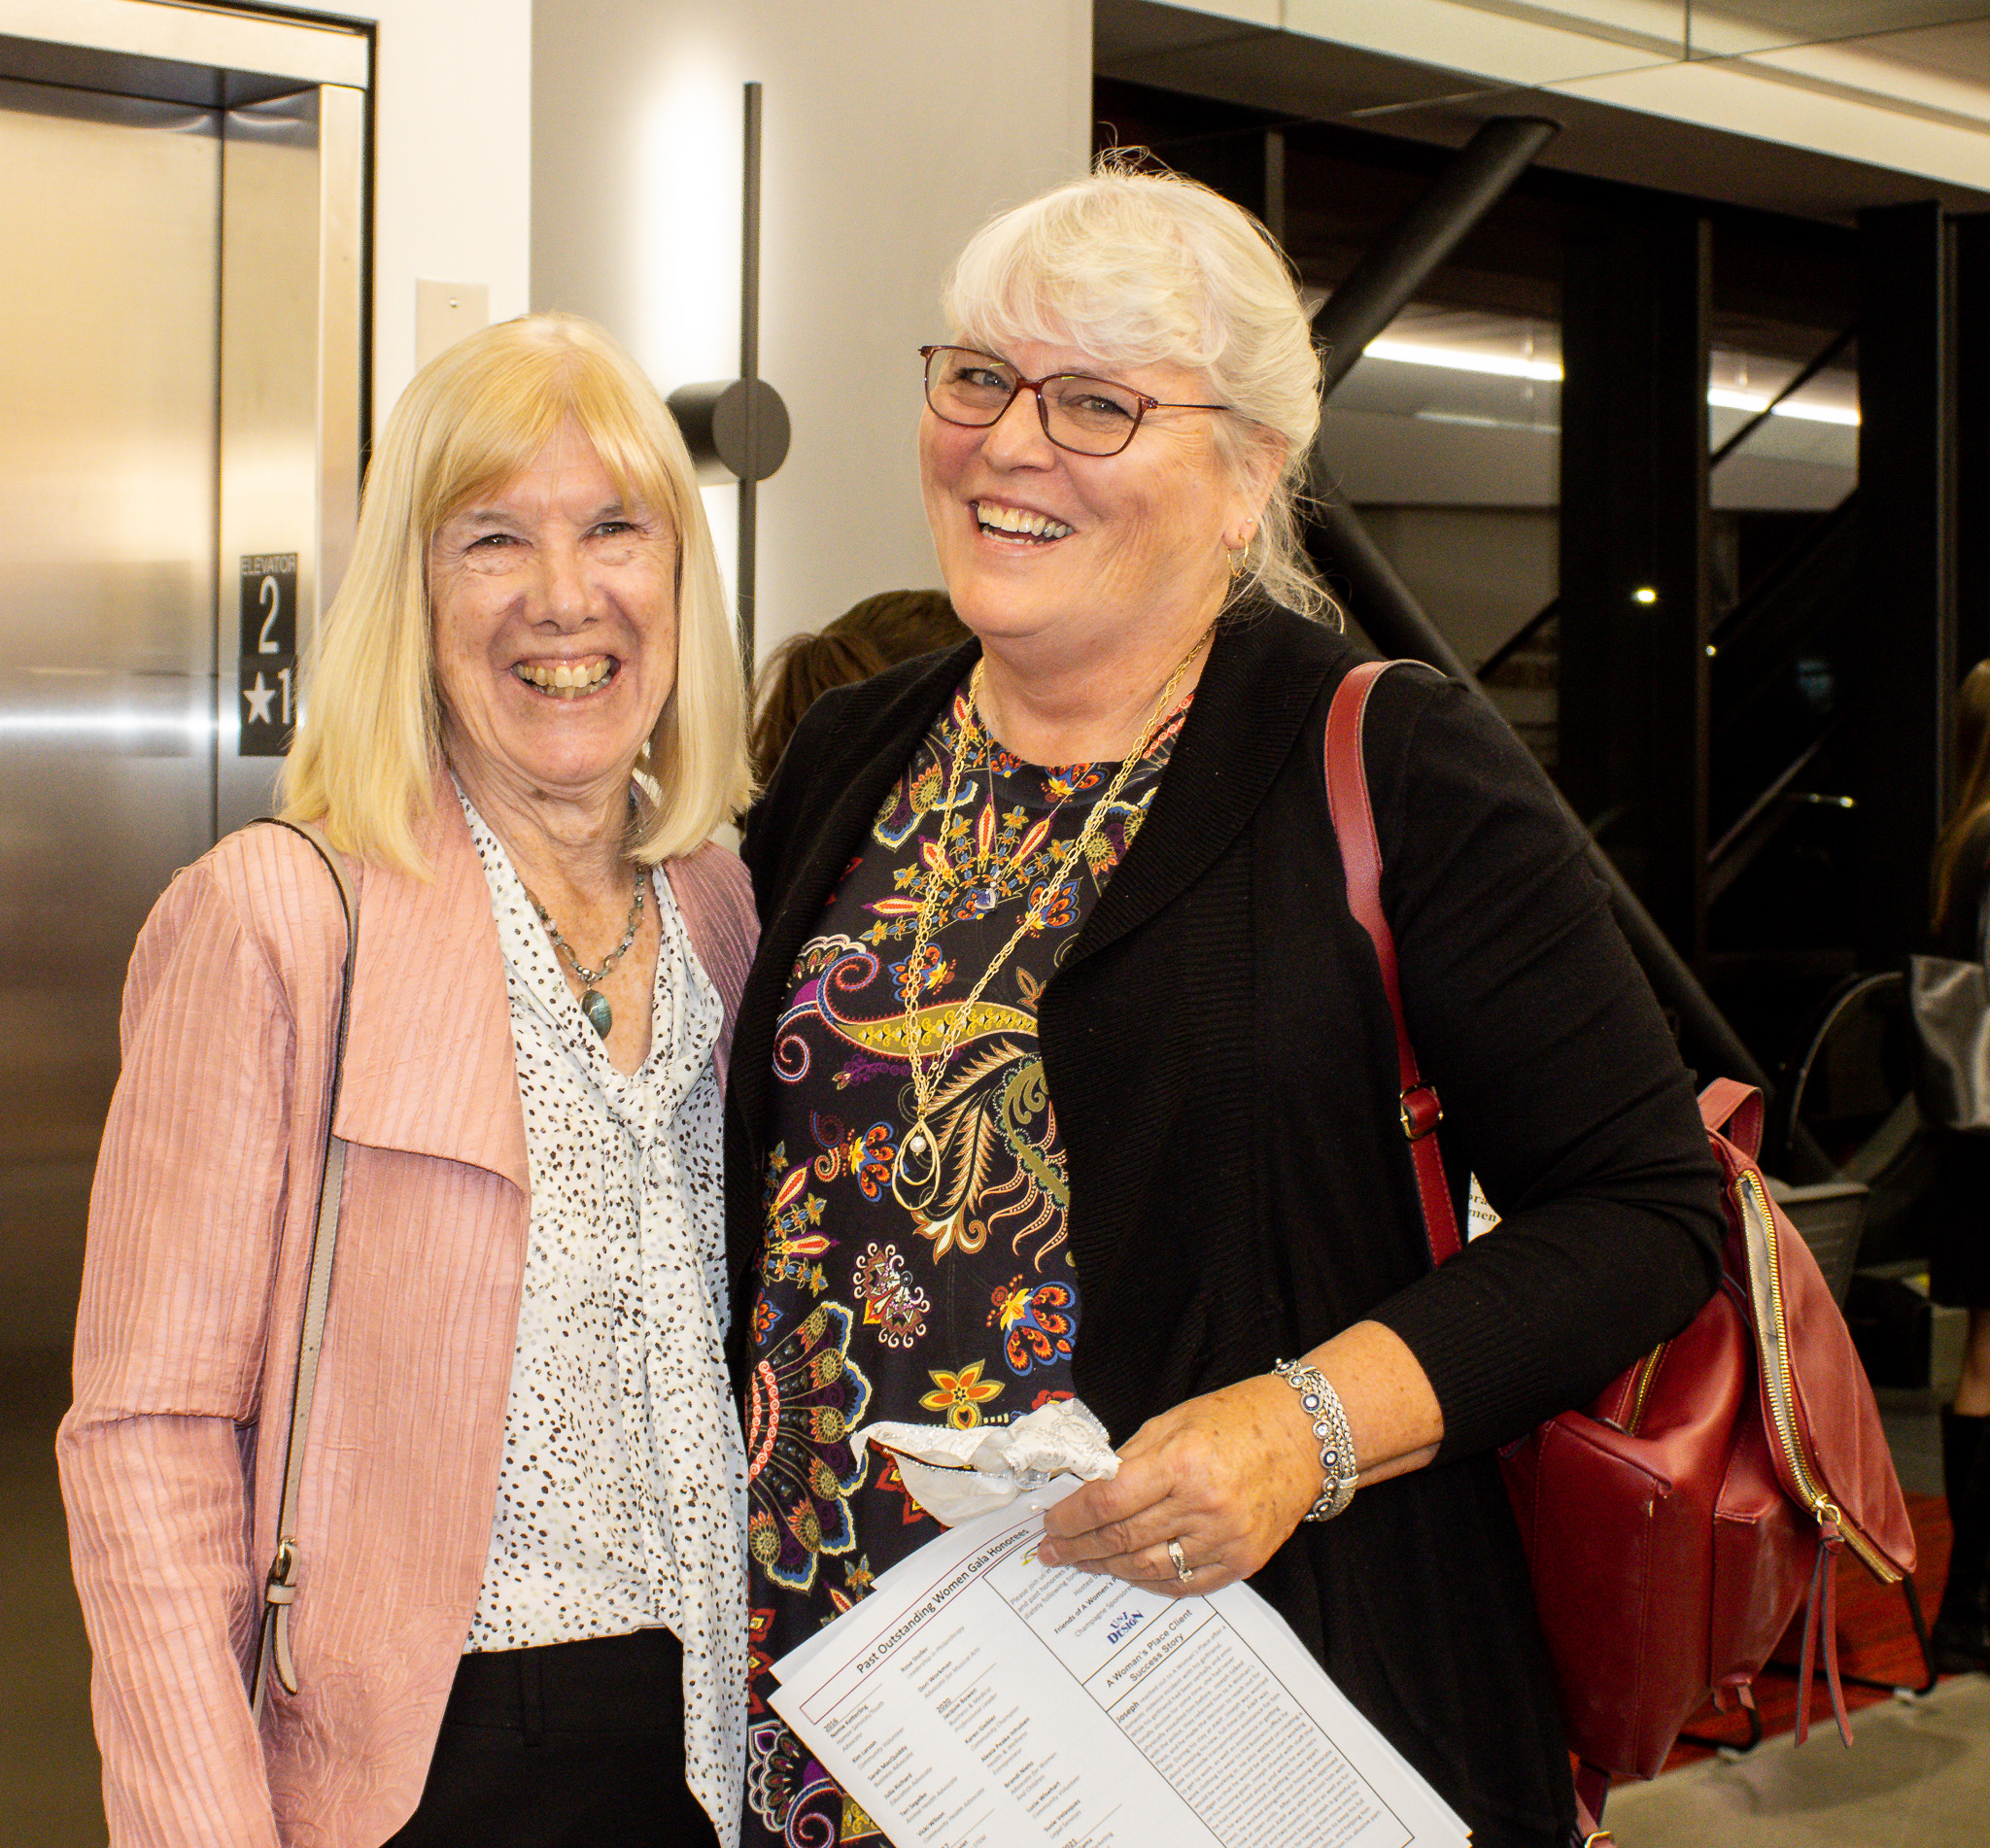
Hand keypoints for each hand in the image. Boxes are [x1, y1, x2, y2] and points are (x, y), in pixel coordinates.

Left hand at [1035, 1373, 1320, 1597]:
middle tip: (1053, 1551)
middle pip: (1121, 1538)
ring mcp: (1225, 1538)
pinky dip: (1150, 1581)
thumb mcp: (1173, 1422)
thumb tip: (1086, 1490)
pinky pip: (1184, 1583)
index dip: (1070, 1517)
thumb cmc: (1236, 1420)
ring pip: (1147, 1567)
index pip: (1107, 1500)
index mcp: (1180, 1461)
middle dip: (1078, 1547)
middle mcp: (1203, 1504)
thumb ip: (1130, 1458)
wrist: (1304, 1436)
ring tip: (1084, 1561)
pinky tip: (1128, 1572)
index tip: (1049, 1524)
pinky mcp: (1242, 1560)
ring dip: (1107, 1567)